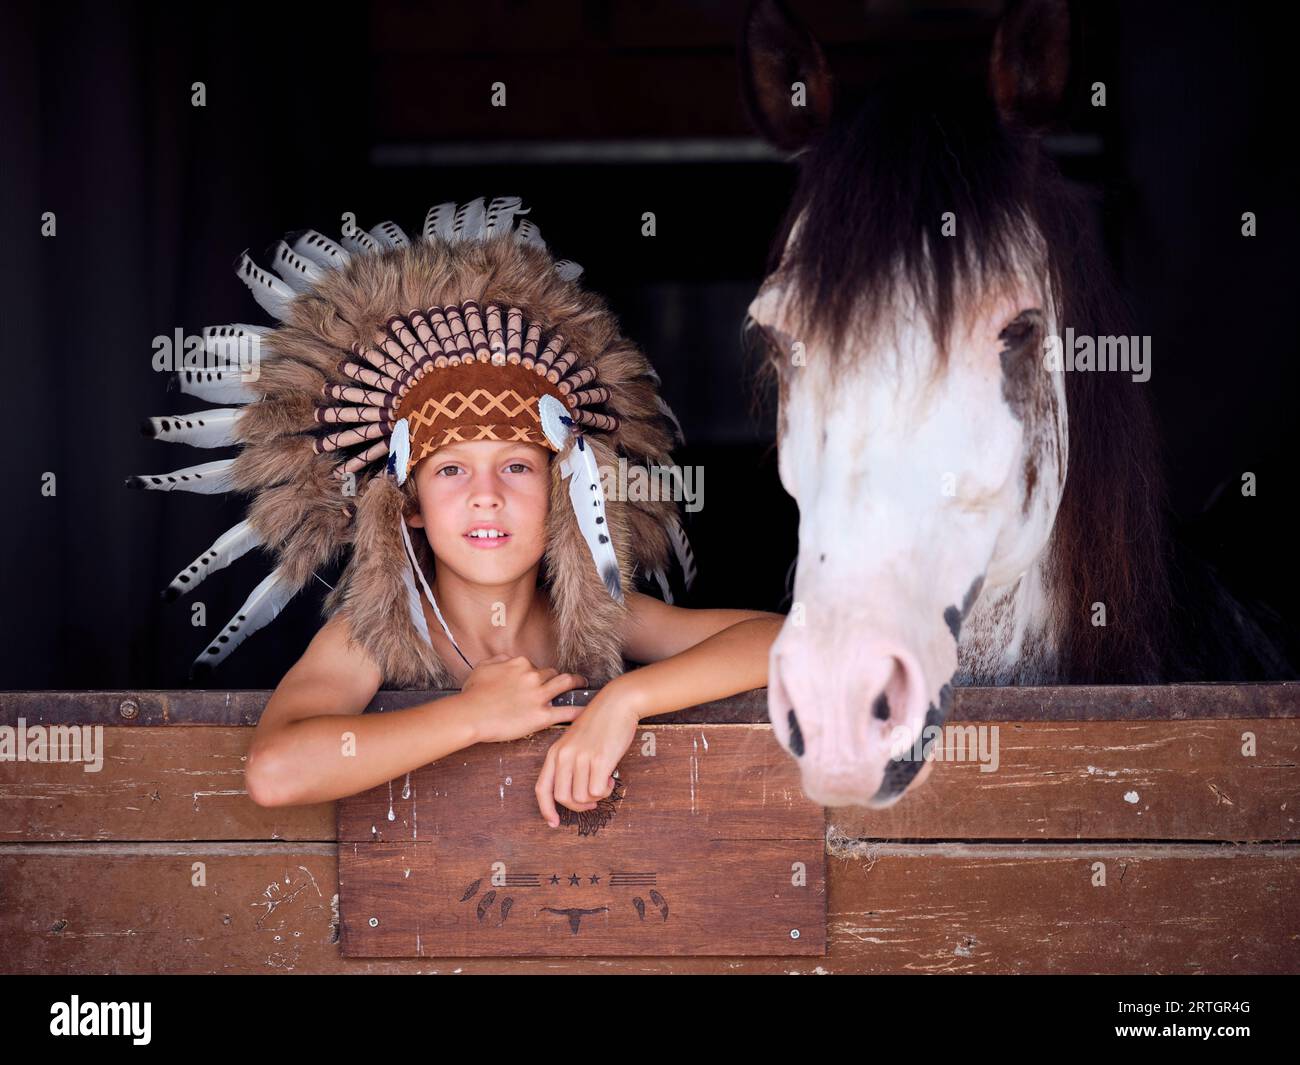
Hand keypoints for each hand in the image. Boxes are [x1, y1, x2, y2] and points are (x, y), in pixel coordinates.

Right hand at [459, 655, 587, 743]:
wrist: (471, 714)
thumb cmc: (473, 694)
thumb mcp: (483, 667)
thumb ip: (499, 660)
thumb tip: (508, 659)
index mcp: (520, 664)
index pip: (535, 666)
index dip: (536, 674)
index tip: (536, 681)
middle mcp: (533, 676)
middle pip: (553, 674)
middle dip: (557, 678)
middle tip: (566, 681)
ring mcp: (539, 696)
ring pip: (565, 684)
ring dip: (577, 683)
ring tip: (583, 685)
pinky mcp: (542, 716)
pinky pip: (567, 711)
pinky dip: (579, 710)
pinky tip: (587, 711)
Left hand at [535, 691, 639, 827]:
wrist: (618, 703)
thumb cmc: (600, 722)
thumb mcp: (575, 741)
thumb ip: (570, 762)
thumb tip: (576, 793)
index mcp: (555, 752)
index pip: (542, 789)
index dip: (546, 809)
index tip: (554, 823)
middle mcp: (564, 756)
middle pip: (563, 798)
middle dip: (578, 806)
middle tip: (591, 802)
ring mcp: (580, 758)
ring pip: (581, 797)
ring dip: (595, 797)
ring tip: (604, 782)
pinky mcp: (598, 760)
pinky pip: (597, 791)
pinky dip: (606, 790)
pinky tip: (611, 778)